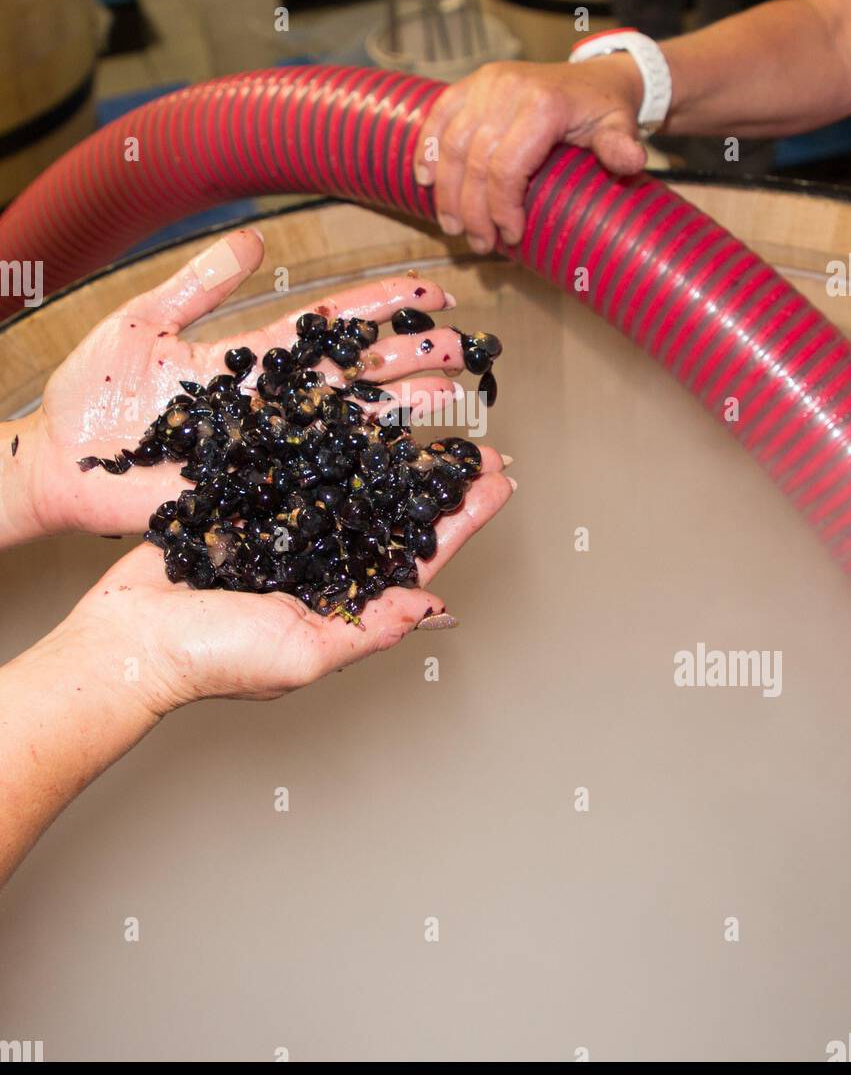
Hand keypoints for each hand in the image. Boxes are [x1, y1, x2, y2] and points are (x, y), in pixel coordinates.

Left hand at [18, 229, 470, 539]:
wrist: (58, 463)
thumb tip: (256, 240)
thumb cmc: (92, 395)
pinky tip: (405, 466)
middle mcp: (272, 405)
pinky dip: (363, 476)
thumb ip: (200, 284)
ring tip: (456, 395)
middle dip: (413, 359)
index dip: (381, 306)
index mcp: (251, 360)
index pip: (330, 326)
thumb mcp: (144, 321)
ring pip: (351, 427)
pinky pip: (317, 482)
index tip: (430, 291)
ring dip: (405, 411)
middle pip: (357, 376)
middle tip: (464, 347)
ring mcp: (268, 449)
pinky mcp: (255, 490)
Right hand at [69, 447, 513, 712]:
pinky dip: (327, 442)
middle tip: (480, 446)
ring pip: (351, 484)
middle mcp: (321, 567)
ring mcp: (285, 534)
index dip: (461, 522)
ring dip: (393, 455)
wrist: (126, 635)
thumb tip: (434, 610)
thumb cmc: (210, 659)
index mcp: (344, 605)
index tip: (501, 485)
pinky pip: (296, 468)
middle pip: (394, 515)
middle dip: (438, 483)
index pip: (418, 558)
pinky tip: (355, 416)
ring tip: (430, 421)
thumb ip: (368, 629)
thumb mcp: (301, 652)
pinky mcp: (247, 505)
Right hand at [413, 56, 645, 253]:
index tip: (511, 236)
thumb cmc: (605, 109)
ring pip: (451, 145)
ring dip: (446, 192)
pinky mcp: (471, 83)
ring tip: (452, 226)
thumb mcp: (620, 126)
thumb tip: (631, 161)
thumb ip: (620, 146)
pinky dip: (427, 149)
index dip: (502, 208)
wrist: (595, 76)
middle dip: (472, 211)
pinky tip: (423, 180)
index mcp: (543, 105)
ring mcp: (485, 84)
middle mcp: (507, 90)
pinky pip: (438, 116)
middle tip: (479, 243)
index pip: (506, 167)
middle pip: (474, 162)